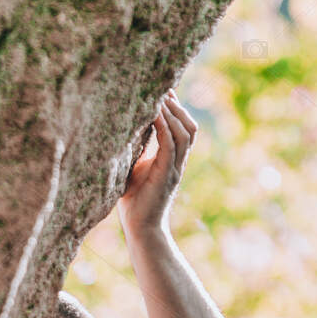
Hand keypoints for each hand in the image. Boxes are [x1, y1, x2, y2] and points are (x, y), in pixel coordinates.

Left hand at [118, 91, 197, 237]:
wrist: (140, 228)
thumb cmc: (134, 200)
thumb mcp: (135, 167)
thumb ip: (138, 149)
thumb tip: (127, 128)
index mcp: (172, 159)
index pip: (182, 128)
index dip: (176, 109)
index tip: (163, 91)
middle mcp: (178, 162)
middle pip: (189, 126)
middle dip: (178, 106)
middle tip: (163, 89)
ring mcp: (174, 168)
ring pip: (185, 133)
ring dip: (173, 113)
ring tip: (159, 98)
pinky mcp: (166, 175)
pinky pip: (171, 145)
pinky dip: (164, 127)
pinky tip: (154, 115)